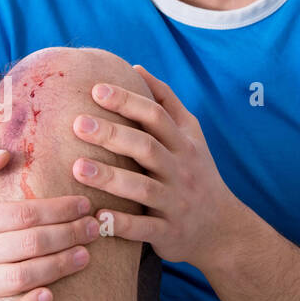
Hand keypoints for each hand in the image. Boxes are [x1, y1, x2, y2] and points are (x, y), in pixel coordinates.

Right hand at [0, 143, 103, 300]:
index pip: (21, 214)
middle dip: (67, 236)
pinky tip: (49, 297)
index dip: (58, 210)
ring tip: (84, 256)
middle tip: (93, 229)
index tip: (84, 205)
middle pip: (27, 246)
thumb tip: (4, 154)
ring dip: (58, 268)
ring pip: (19, 279)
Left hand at [70, 63, 240, 268]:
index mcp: (183, 145)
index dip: (128, 101)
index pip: (156, 116)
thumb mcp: (191, 135)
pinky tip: (97, 217)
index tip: (96, 90)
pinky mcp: (169, 233)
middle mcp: (181, 171)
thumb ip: (166, 102)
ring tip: (77, 168)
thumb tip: (136, 67)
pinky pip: (144, 228)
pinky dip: (121, 224)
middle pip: (147, 148)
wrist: (222, 229)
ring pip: (143, 188)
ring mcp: (176, 203)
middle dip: (112, 135)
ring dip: (110, 178)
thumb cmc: (196, 173)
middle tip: (77, 123)